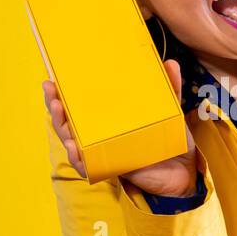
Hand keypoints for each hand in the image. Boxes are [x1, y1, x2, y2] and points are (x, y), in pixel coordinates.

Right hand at [41, 59, 199, 196]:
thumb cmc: (170, 141)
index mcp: (109, 119)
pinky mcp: (110, 168)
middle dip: (55, 107)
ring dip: (61, 128)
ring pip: (73, 142)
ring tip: (57, 112)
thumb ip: (169, 89)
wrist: (184, 171)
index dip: (63, 94)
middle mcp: (101, 136)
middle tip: (51, 93)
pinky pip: (88, 166)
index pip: (80, 106)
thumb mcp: (169, 111)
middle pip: (69, 122)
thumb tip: (171, 64)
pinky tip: (73, 147)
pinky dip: (78, 159)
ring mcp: (103, 152)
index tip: (53, 79)